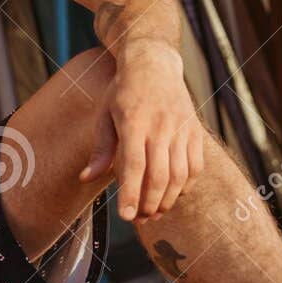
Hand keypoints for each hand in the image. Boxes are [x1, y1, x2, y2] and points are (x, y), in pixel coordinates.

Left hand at [80, 43, 204, 219]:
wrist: (154, 64)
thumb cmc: (123, 92)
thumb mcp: (105, 114)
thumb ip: (100, 149)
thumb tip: (86, 178)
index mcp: (134, 121)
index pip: (134, 165)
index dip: (131, 194)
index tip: (127, 216)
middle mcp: (160, 126)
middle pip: (159, 176)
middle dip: (149, 204)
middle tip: (139, 219)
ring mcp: (181, 128)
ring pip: (180, 175)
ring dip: (168, 200)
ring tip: (154, 212)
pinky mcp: (195, 131)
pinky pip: (195, 167)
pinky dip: (186, 186)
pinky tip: (173, 194)